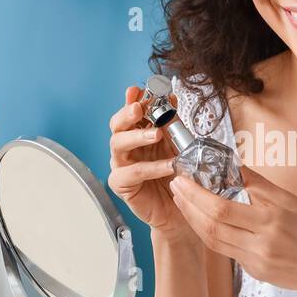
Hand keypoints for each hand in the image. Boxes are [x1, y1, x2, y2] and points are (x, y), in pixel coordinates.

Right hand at [106, 85, 190, 239]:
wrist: (180, 207)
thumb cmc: (175, 176)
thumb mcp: (177, 145)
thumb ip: (172, 123)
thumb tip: (171, 98)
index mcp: (137, 134)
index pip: (130, 112)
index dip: (132, 99)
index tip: (138, 89)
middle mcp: (126, 148)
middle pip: (116, 125)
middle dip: (127, 114)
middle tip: (139, 108)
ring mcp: (121, 165)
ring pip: (118, 145)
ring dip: (137, 136)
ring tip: (156, 134)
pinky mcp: (122, 185)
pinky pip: (132, 173)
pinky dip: (151, 167)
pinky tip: (167, 165)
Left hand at [168, 164, 296, 294]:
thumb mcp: (293, 202)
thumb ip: (261, 186)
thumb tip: (235, 166)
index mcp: (271, 221)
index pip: (221, 208)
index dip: (196, 195)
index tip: (182, 179)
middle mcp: (261, 244)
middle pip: (211, 226)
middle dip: (188, 206)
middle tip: (175, 187)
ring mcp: (257, 261)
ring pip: (214, 241)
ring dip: (195, 221)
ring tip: (184, 202)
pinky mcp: (256, 273)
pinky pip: (229, 252)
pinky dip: (215, 234)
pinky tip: (208, 221)